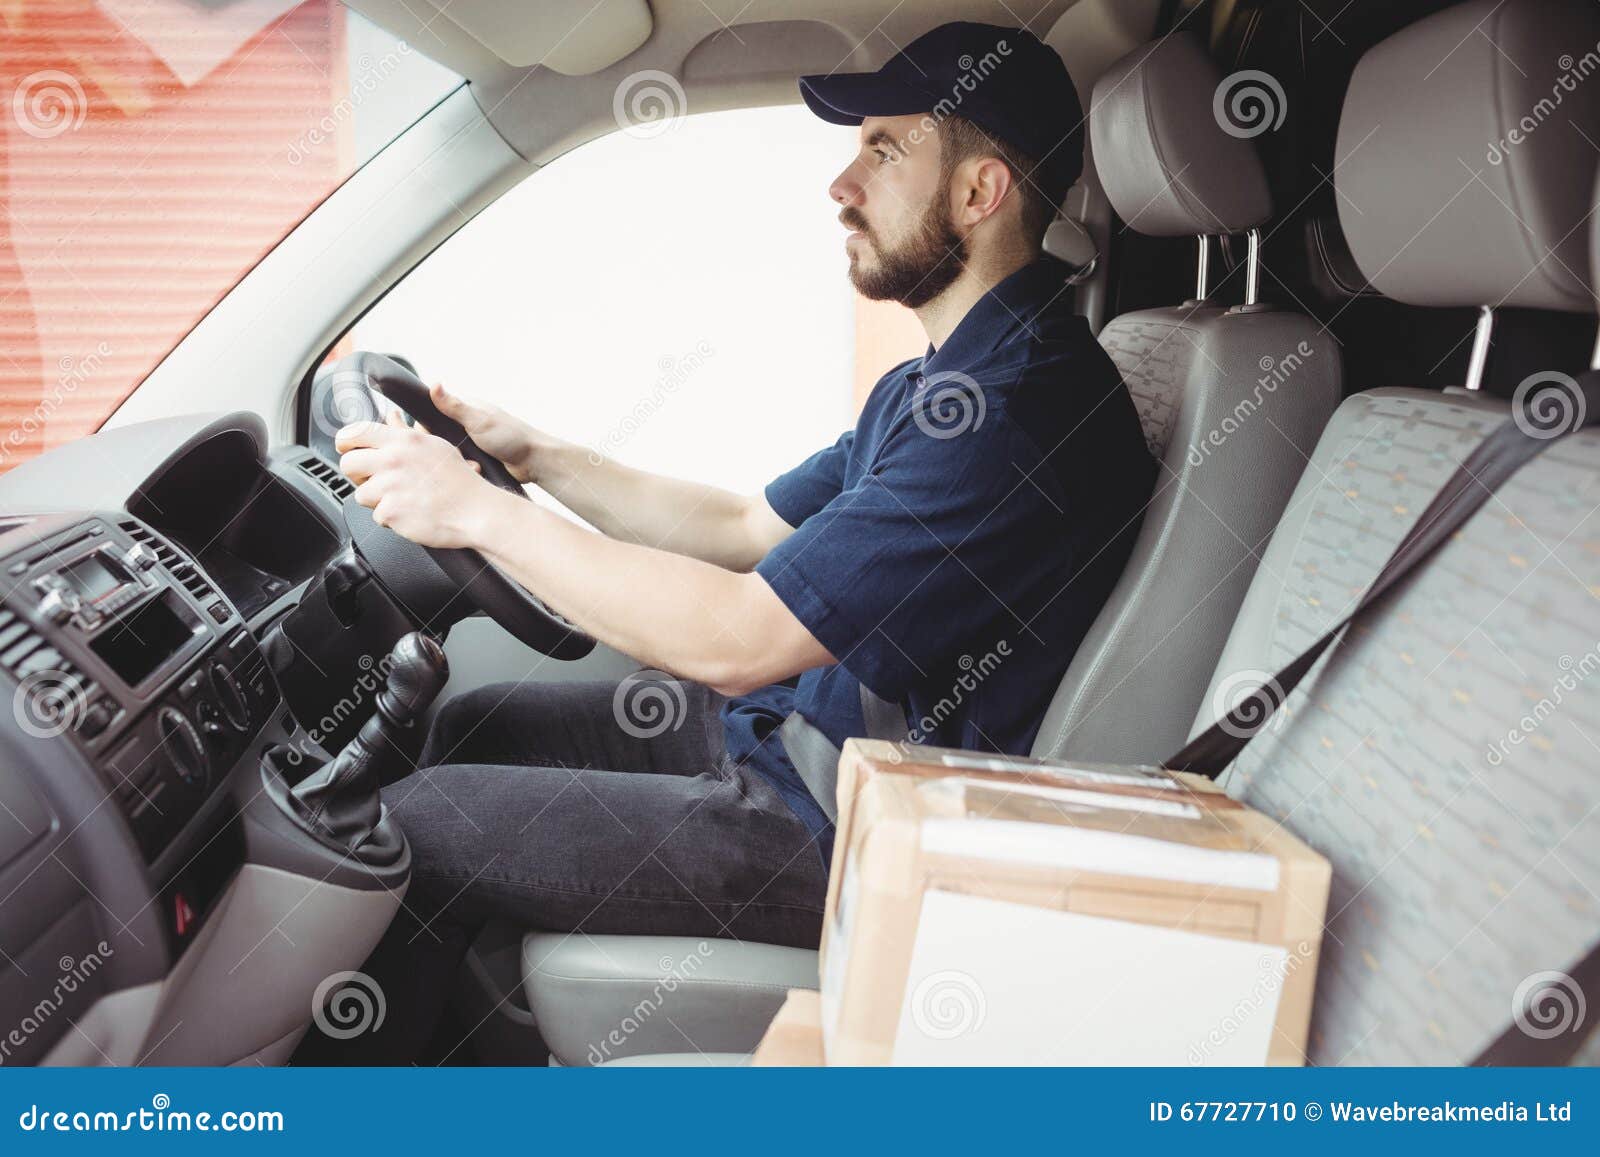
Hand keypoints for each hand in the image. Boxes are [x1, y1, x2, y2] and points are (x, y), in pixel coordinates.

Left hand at [336, 411, 507, 548]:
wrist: (476, 512)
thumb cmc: (460, 481)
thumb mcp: (435, 445)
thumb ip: (405, 431)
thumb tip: (390, 415)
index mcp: (403, 440)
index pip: (353, 433)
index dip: (346, 445)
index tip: (350, 452)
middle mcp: (393, 460)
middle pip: (347, 464)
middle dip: (358, 475)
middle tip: (376, 480)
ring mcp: (390, 487)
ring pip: (361, 494)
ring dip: (378, 500)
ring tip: (404, 499)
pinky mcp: (390, 512)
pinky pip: (376, 516)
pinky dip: (392, 519)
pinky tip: (411, 512)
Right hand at [428, 381, 543, 483]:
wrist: (534, 461)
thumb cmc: (510, 436)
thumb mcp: (478, 420)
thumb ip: (454, 406)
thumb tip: (434, 384)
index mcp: (465, 409)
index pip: (433, 416)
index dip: (430, 431)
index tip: (437, 442)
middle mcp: (467, 423)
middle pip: (440, 438)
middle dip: (449, 451)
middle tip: (462, 456)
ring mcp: (473, 441)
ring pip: (452, 454)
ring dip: (461, 462)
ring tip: (476, 466)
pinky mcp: (479, 457)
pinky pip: (464, 465)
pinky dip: (469, 469)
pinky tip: (480, 471)